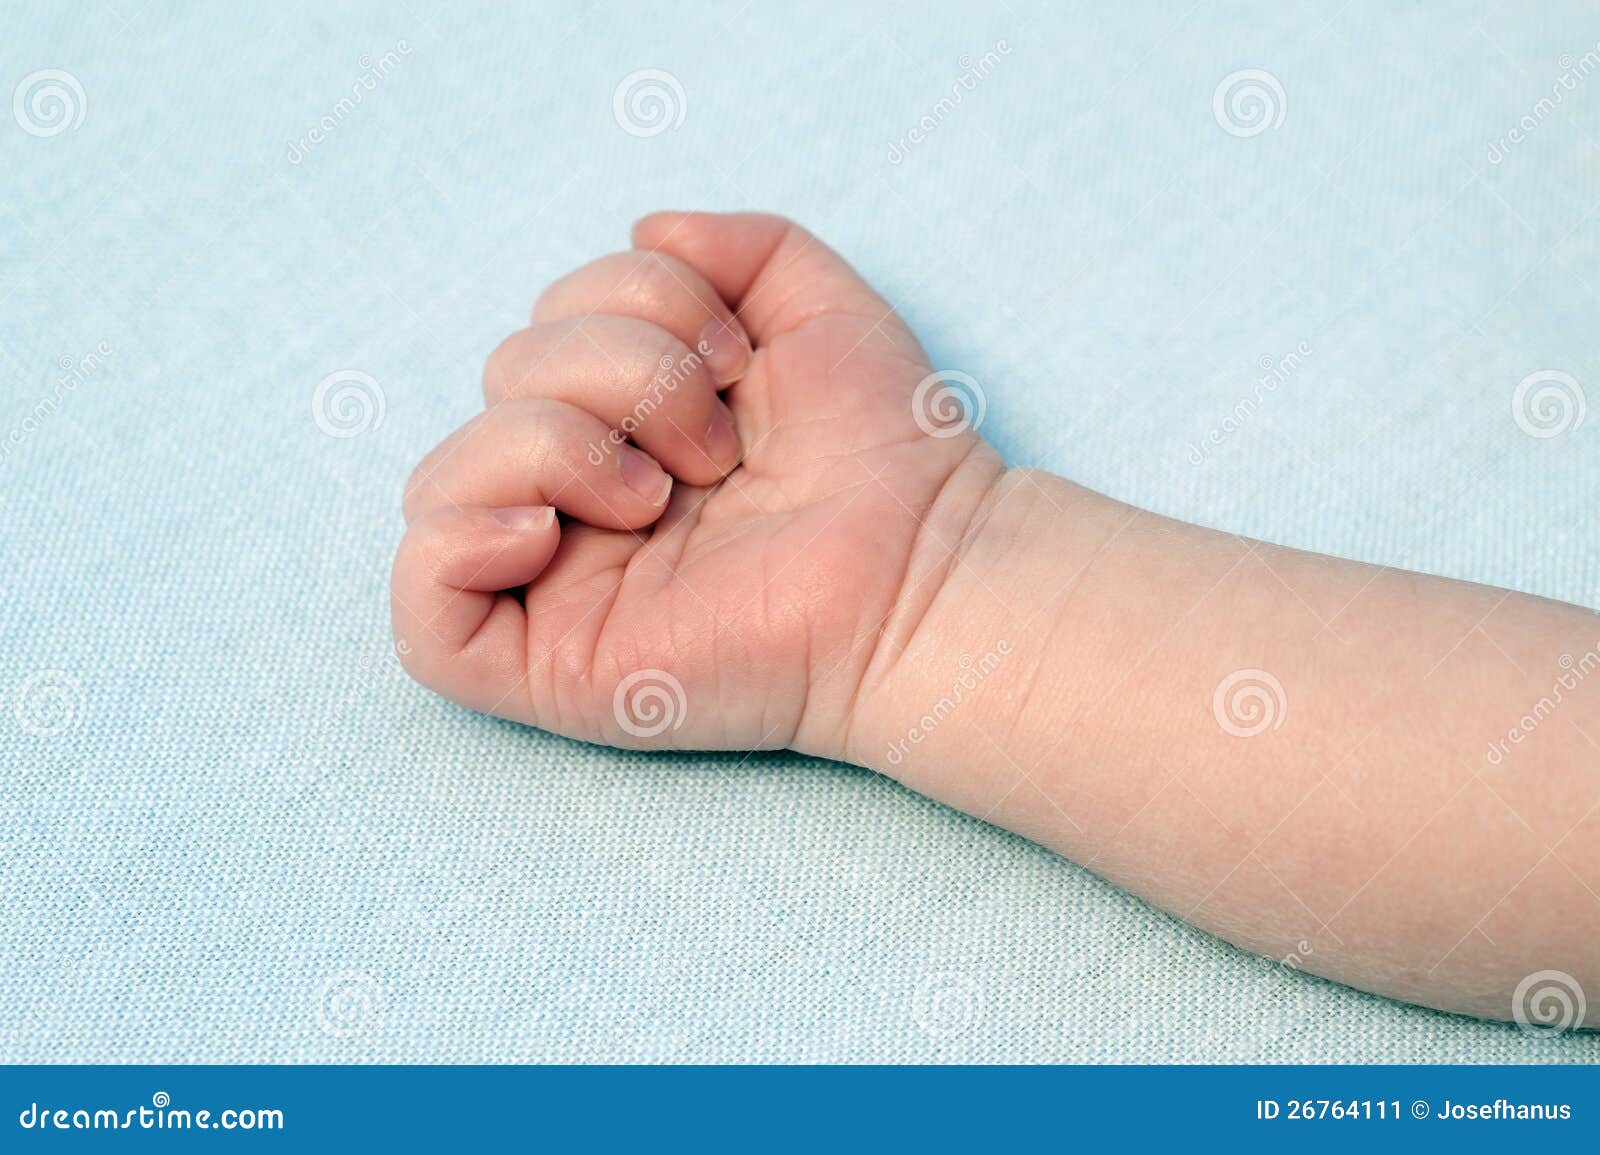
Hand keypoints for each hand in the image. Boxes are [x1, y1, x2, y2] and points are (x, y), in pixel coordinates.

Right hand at [393, 212, 1003, 758]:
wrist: (927, 568)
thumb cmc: (883, 454)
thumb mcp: (812, 306)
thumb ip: (735, 245)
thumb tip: (644, 231)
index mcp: (624, 425)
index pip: (549, 325)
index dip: (634, 303)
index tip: (737, 361)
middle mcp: (577, 500)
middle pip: (500, 380)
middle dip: (617, 373)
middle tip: (718, 448)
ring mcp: (553, 587)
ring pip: (443, 477)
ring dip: (557, 445)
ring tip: (663, 495)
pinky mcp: (542, 666)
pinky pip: (420, 600)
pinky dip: (458, 539)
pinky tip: (547, 534)